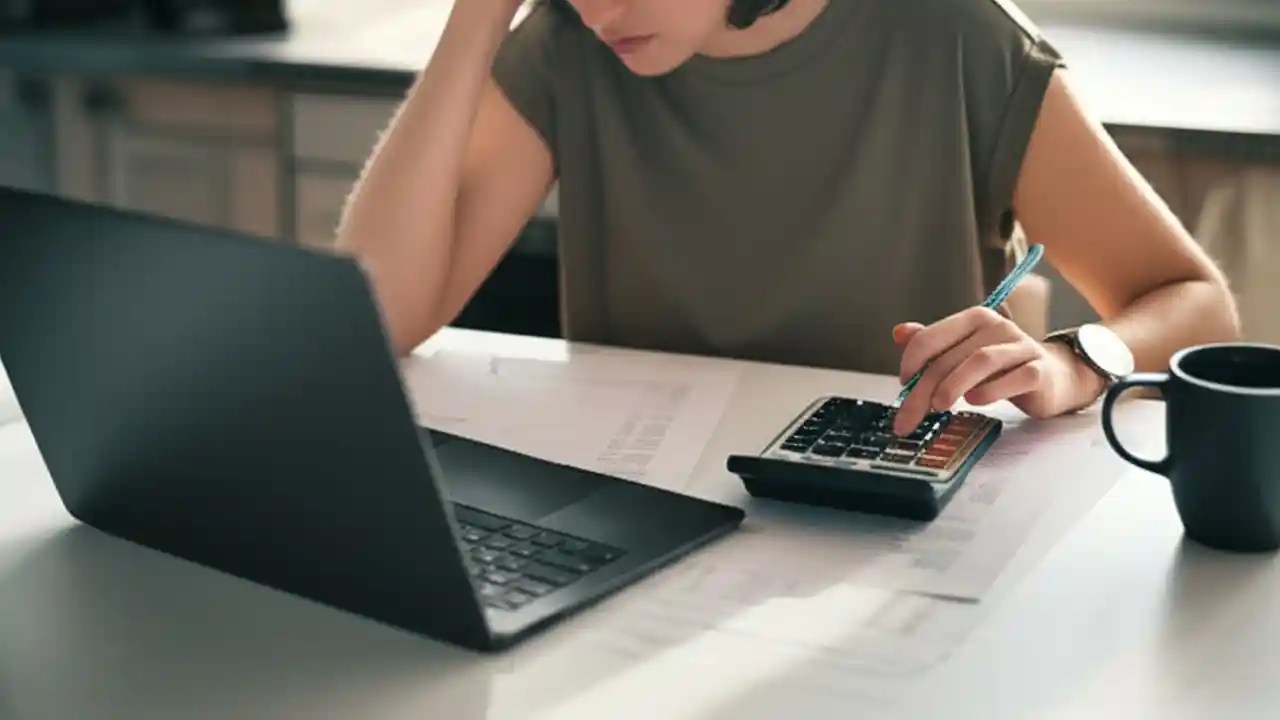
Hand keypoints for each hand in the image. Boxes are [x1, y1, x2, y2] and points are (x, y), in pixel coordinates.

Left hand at [891, 307, 1104, 435]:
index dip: (911, 362)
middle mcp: (997, 327)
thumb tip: (898, 333)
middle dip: (924, 388)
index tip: (903, 386)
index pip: (931, 337)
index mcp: (974, 319)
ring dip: (953, 385)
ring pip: (981, 361)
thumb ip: (934, 344)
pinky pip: (1015, 378)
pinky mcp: (1040, 371)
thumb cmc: (1003, 367)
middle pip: (950, 357)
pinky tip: (975, 402)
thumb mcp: (965, 353)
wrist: (1056, 377)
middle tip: (908, 416)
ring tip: (938, 407)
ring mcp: (1021, 347)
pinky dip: (992, 391)